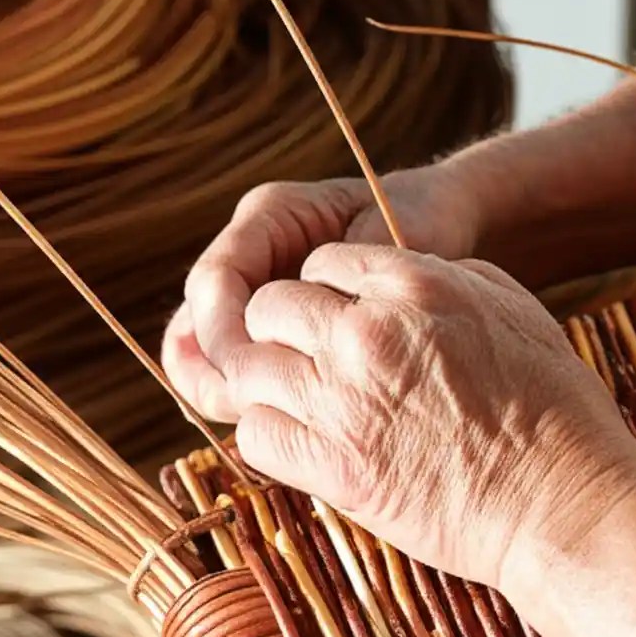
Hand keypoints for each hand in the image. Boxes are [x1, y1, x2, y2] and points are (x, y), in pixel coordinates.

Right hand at [162, 166, 484, 420]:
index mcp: (270, 215)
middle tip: (249, 406)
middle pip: (197, 319)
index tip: (250, 371)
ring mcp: (249, 289)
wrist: (438, 218)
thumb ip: (352, 281)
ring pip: (203, 350)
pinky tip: (271, 422)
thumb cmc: (423, 221)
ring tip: (258, 419)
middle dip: (217, 368)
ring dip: (223, 388)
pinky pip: (232, 365)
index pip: (217, 278)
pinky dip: (243, 395)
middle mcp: (248, 249)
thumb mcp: (399, 241)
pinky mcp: (260, 326)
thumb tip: (317, 325)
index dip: (221, 331)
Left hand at [223, 243, 635, 588]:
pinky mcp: (332, 465)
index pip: (320, 262)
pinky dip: (266, 435)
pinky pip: (254, 433)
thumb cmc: (556, 413)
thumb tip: (407, 272)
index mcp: (414, 287)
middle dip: (278, 329)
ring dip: (263, 383)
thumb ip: (448, 278)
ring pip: (247, 368)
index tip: (334, 321)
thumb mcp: (514, 312)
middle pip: (269, 306)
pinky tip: (295, 442)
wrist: (563, 508)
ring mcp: (342, 400)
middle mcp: (367, 333)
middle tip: (300, 359)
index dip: (320, 291)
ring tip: (291, 401)